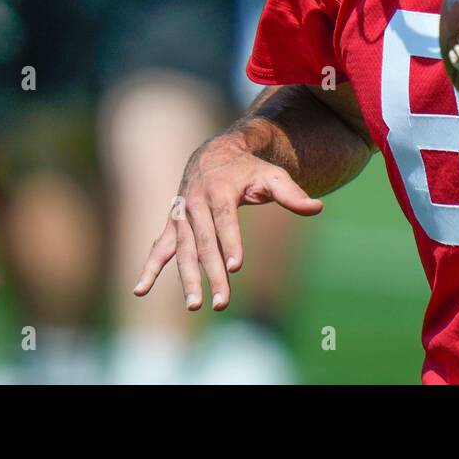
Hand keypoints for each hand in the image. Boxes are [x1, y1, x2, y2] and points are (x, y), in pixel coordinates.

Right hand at [134, 134, 322, 311]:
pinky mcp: (173, 225)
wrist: (213, 154)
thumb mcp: (272, 176)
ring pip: (183, 251)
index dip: (230, 242)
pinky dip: (150, 267)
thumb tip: (318, 207)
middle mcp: (195, 205)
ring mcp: (181, 216)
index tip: (235, 266)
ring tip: (194, 304)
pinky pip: (160, 248)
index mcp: (219, 191)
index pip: (225, 220)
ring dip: (186, 279)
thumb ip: (292, 194)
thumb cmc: (248, 169)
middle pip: (204, 243)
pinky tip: (140, 289)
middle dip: (212, 273)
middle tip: (221, 302)